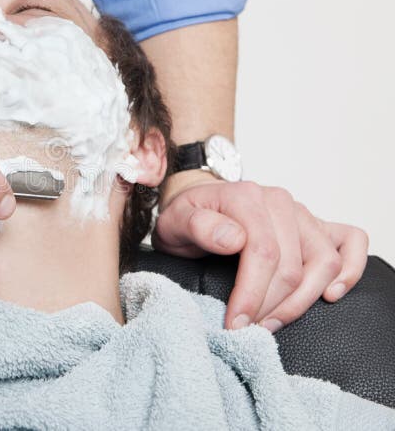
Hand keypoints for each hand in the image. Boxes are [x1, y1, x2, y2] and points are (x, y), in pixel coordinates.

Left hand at [152, 170, 368, 331]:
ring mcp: (302, 213)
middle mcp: (280, 202)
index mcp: (247, 197)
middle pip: (293, 265)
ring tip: (272, 322)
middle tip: (248, 329)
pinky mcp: (316, 226)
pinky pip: (351, 241)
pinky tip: (330, 295)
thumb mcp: (175, 221)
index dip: (252, 294)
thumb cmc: (187, 216)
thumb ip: (198, 226)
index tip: (235, 323)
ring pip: (325, 262)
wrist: (197, 204)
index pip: (264, 253)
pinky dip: (350, 269)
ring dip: (302, 301)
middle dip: (271, 306)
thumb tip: (234, 239)